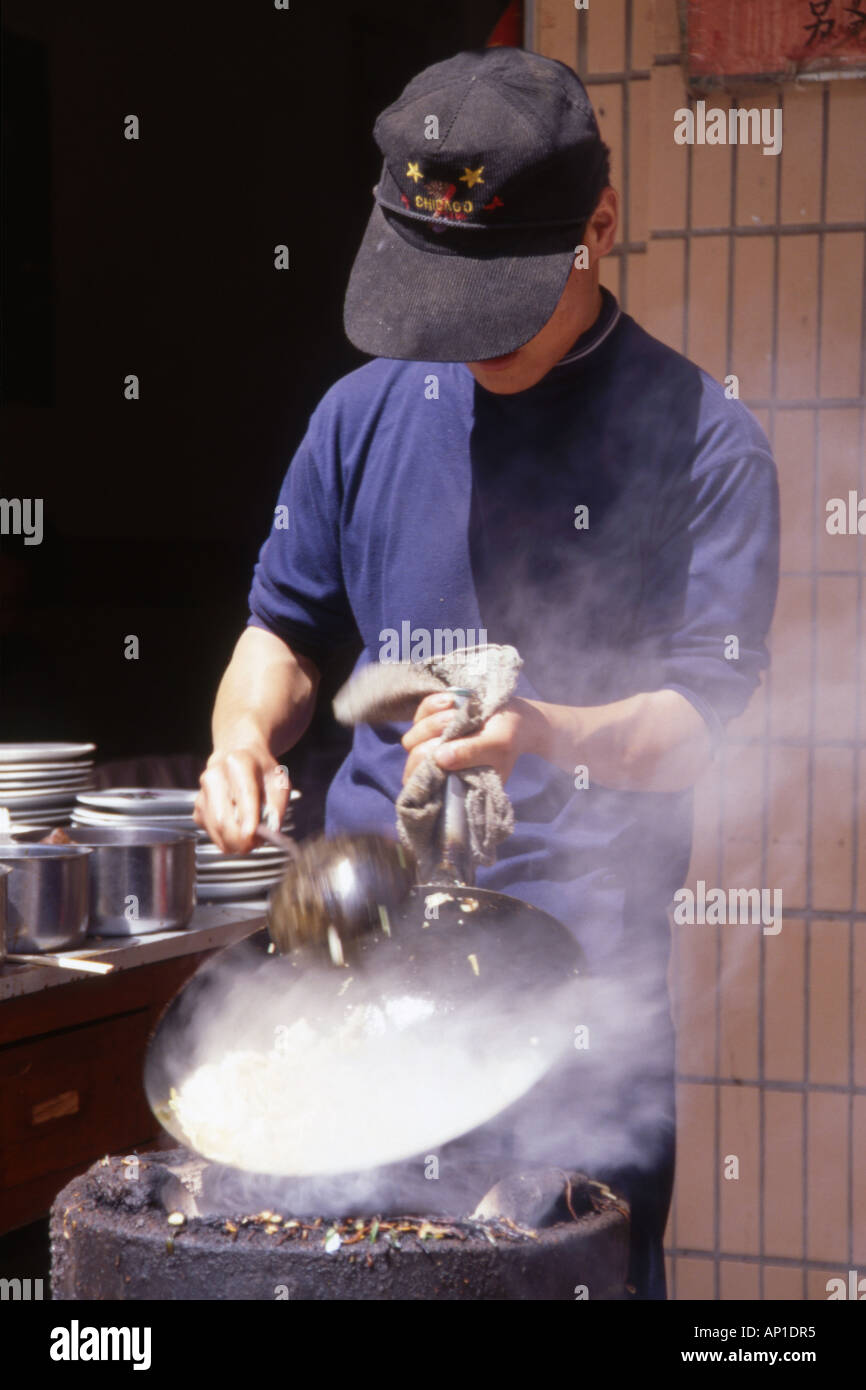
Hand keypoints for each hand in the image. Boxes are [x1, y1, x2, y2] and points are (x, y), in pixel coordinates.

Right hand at [194, 745, 289, 851]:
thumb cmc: (261, 772)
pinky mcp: (198, 809)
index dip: (247, 816)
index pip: (243, 792)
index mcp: (238, 762)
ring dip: (233, 843)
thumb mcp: (279, 783)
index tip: (251, 835)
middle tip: (256, 844)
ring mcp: (202, 793)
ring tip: (250, 840)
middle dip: (240, 839)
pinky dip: (225, 840)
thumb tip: (269, 833)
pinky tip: (237, 831)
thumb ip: (276, 808)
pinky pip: (210, 833)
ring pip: (214, 829)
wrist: (239, 758)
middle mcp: (214, 776)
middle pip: (222, 817)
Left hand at [401, 693, 545, 784]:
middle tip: (456, 723)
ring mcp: (434, 745)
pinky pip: (420, 714)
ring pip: (413, 737)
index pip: (424, 787)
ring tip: (458, 711)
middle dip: (432, 738)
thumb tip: (440, 758)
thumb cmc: (509, 736)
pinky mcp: (433, 724)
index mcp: (455, 783)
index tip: (441, 752)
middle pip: (415, 759)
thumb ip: (471, 753)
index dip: (425, 771)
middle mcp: (440, 768)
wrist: (515, 716)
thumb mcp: (497, 745)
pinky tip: (451, 699)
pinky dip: (433, 705)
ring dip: (434, 721)